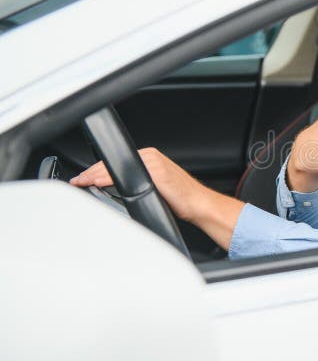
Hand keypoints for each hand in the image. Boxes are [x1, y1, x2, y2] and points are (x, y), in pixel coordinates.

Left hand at [70, 147, 243, 249]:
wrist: (199, 204)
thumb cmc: (179, 199)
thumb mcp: (154, 186)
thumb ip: (137, 182)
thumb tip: (115, 188)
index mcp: (149, 157)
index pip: (116, 161)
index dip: (96, 170)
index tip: (82, 178)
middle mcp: (150, 156)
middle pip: (113, 162)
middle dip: (90, 172)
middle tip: (76, 181)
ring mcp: (153, 163)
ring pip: (117, 167)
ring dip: (95, 175)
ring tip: (81, 182)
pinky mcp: (156, 172)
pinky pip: (127, 174)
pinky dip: (109, 178)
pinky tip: (97, 183)